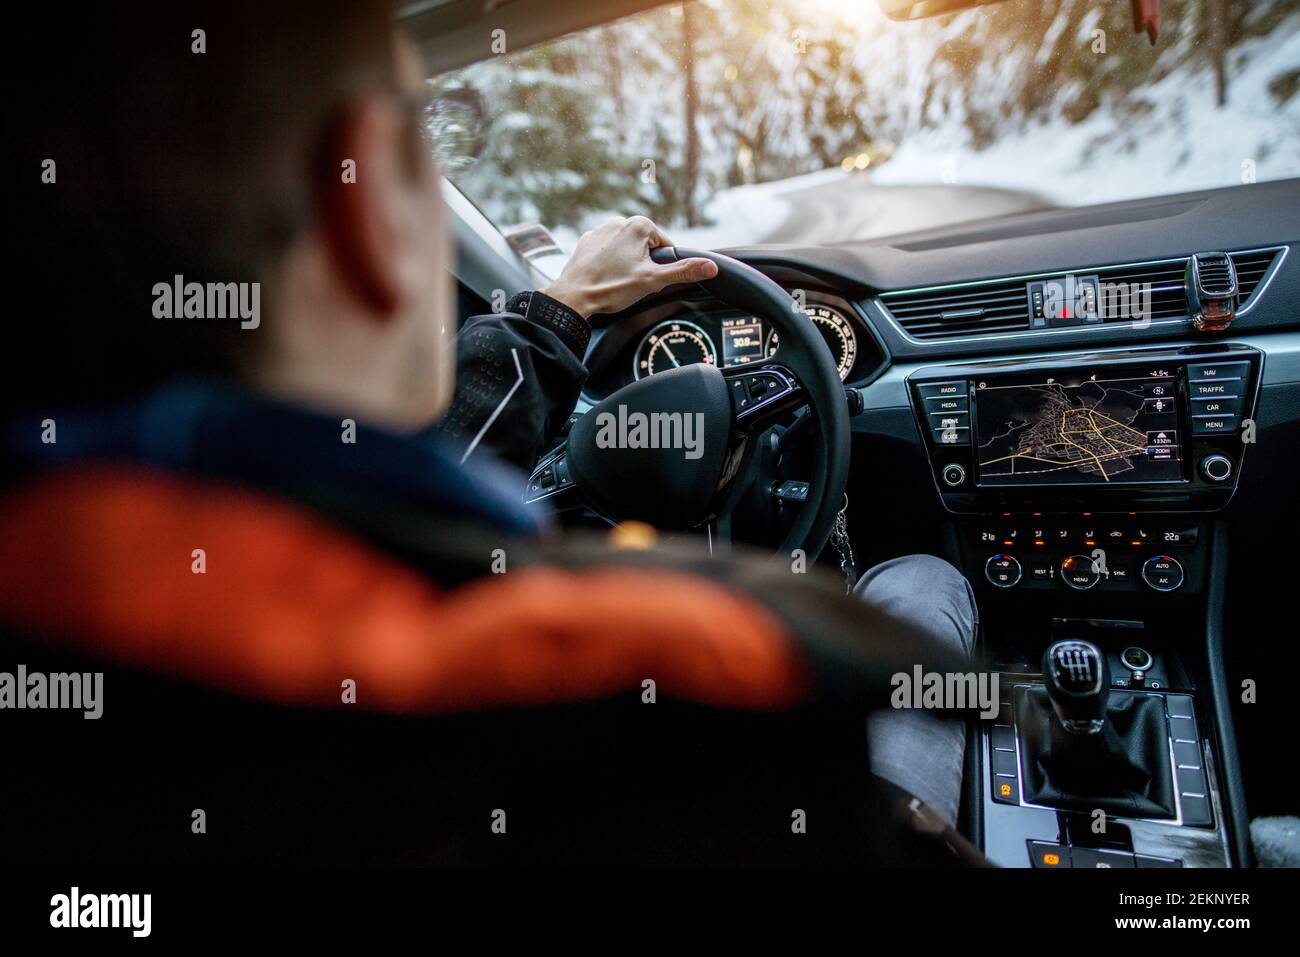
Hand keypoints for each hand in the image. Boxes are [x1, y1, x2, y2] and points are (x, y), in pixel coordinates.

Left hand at [541, 216, 718, 318]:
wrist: (573, 297)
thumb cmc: (611, 288)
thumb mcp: (653, 281)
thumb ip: (683, 272)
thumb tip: (711, 267)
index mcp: (639, 225)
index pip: (665, 245)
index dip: (661, 266)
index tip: (649, 278)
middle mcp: (619, 221)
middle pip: (645, 246)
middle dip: (644, 265)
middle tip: (632, 282)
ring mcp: (601, 230)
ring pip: (626, 249)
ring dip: (626, 264)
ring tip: (616, 281)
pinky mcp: (587, 241)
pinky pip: (607, 252)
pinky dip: (609, 264)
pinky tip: (604, 277)